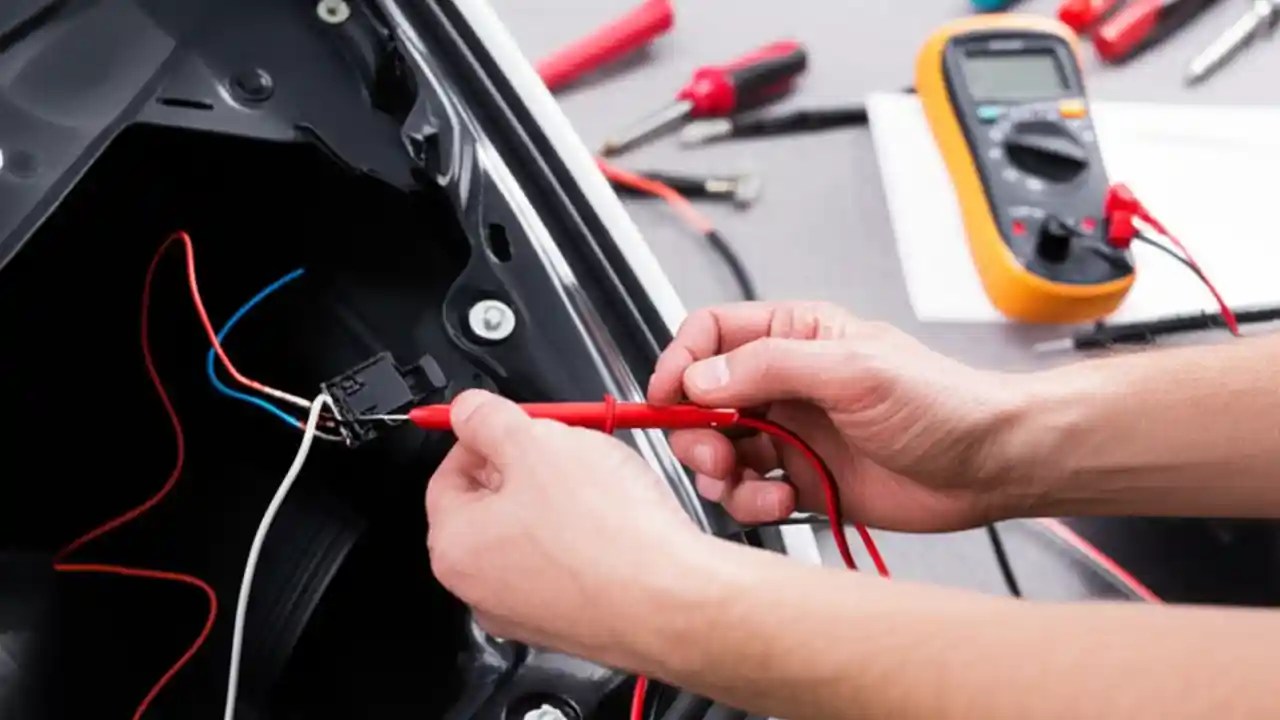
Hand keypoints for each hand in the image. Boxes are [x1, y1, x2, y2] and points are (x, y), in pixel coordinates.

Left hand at [425, 390, 704, 663]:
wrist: (674, 601)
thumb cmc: (607, 534)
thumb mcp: (538, 443)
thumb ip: (489, 419)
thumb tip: (468, 411)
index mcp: (455, 547)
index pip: (448, 475)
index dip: (481, 437)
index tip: (510, 421)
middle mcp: (480, 589)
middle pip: (490, 507)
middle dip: (526, 467)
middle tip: (563, 444)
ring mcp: (527, 612)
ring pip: (532, 536)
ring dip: (558, 500)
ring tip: (599, 482)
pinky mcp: (572, 623)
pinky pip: (566, 565)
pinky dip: (584, 538)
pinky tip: (616, 522)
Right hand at [648, 302, 1033, 531]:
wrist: (989, 467)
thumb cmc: (943, 403)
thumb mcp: (853, 370)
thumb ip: (771, 366)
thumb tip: (701, 374)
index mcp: (795, 336)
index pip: (712, 335)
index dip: (680, 362)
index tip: (665, 396)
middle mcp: (785, 382)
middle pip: (702, 398)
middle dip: (695, 429)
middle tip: (713, 454)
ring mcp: (790, 433)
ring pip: (719, 450)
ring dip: (721, 472)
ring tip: (752, 482)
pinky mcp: (800, 480)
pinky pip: (748, 492)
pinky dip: (751, 502)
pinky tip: (781, 500)